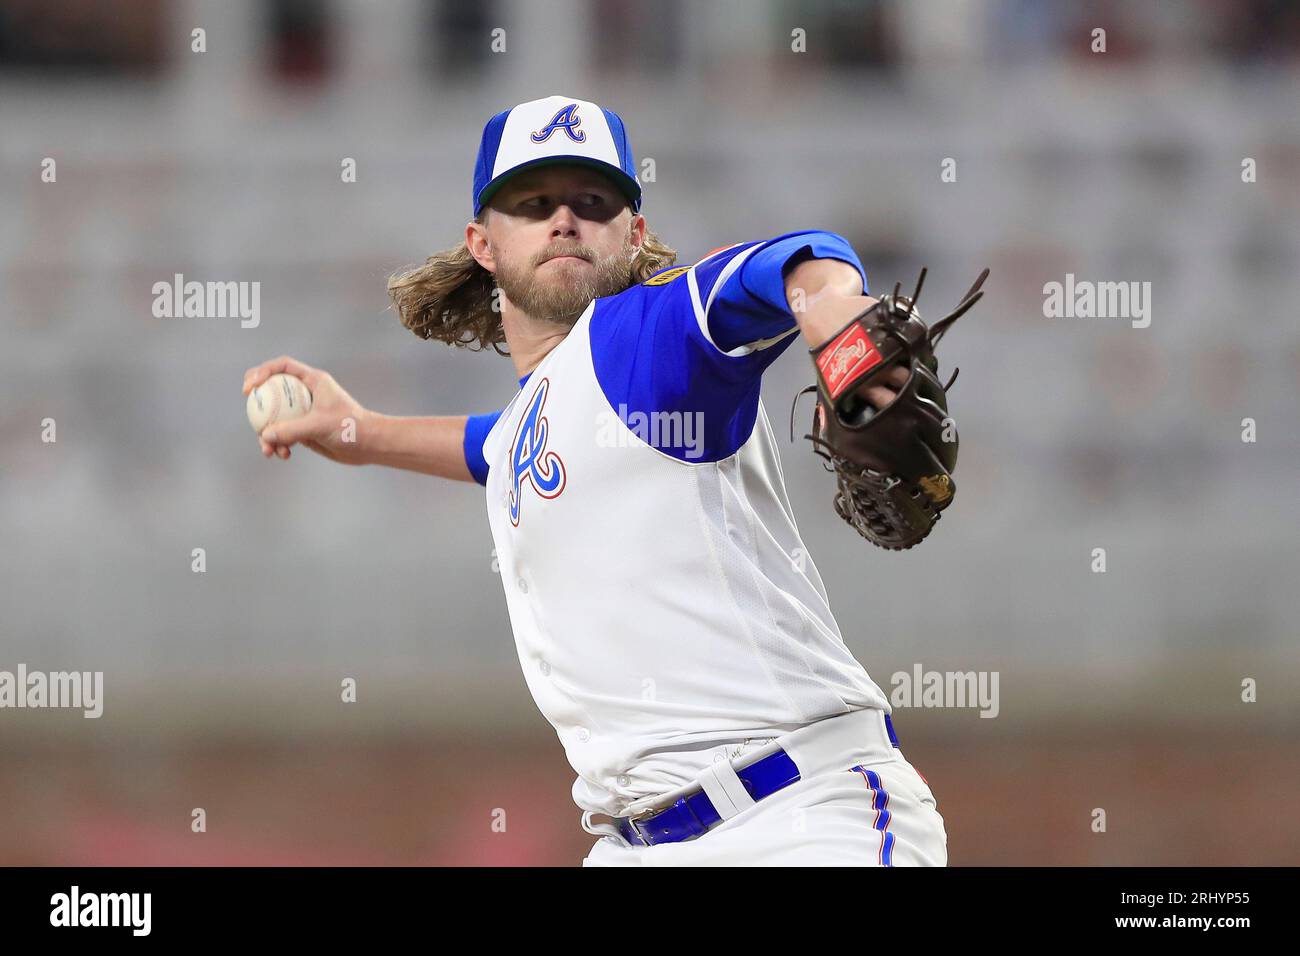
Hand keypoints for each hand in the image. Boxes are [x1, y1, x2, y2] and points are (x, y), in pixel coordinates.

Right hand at [242, 356, 370, 463]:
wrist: (368, 445)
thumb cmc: (351, 427)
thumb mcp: (320, 425)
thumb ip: (292, 429)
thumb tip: (265, 435)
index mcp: (313, 381)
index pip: (282, 367)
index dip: (262, 372)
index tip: (250, 388)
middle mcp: (306, 393)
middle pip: (272, 391)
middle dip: (258, 406)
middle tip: (250, 416)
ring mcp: (303, 412)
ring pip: (275, 417)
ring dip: (267, 434)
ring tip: (268, 450)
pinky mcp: (304, 429)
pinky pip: (283, 434)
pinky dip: (279, 444)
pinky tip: (284, 455)